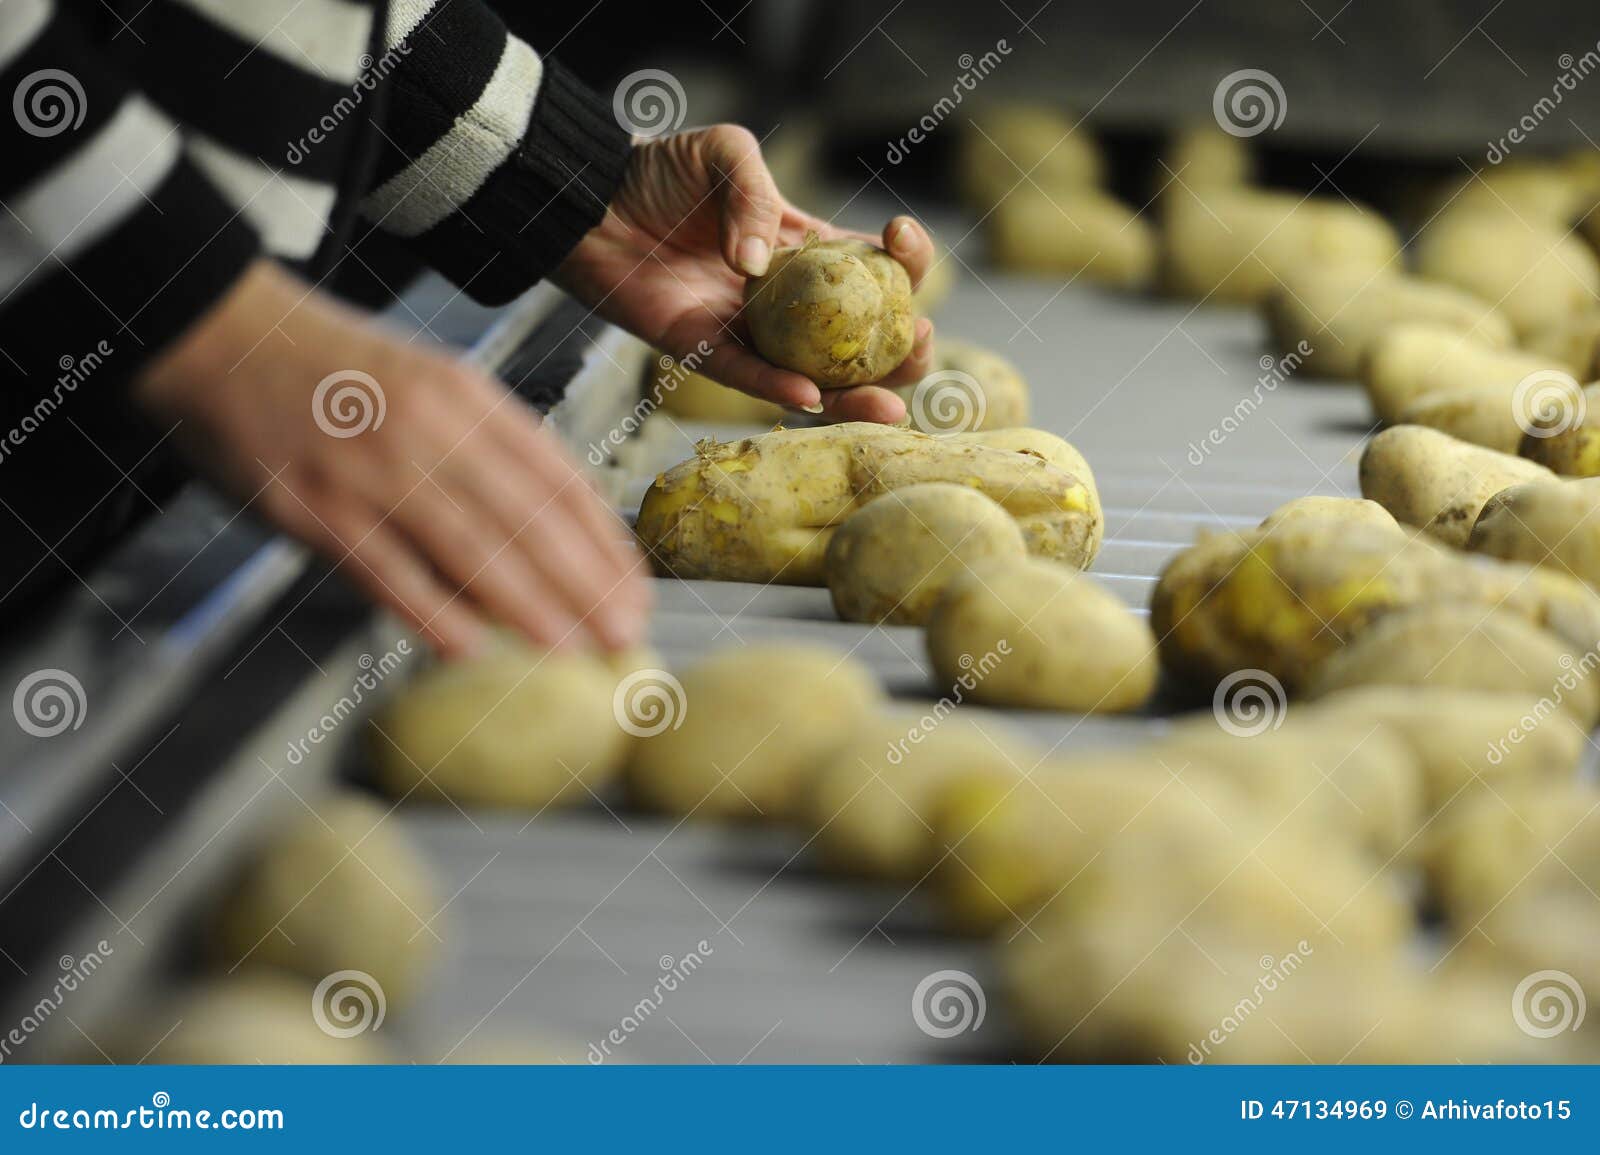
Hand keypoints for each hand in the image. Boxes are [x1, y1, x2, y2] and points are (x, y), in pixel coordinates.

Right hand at [132, 260, 649, 656]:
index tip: (634, 591)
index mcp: (469, 398)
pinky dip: (430, 612)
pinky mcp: (313, 507)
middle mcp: (431, 429)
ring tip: (572, 649)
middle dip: (586, 584)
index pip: (559, 479)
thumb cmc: (339, 373)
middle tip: (623, 635)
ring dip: (528, 606)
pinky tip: (469, 648)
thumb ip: (489, 454)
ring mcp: (371, 469)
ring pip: (469, 547)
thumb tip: (547, 540)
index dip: (604, 543)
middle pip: (527, 518)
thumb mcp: (431, 385)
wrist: (225, 336)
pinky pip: (385, 571)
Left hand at [555, 124, 936, 422]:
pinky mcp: (699, 349)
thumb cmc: (657, 169)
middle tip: (921, 345)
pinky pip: (744, 376)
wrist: (589, 197)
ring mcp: (746, 328)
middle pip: (859, 339)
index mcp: (806, 249)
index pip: (873, 268)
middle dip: (903, 350)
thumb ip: (753, 190)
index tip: (903, 241)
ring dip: (853, 395)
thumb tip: (762, 262)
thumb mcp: (722, 152)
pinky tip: (810, 399)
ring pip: (812, 376)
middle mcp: (786, 300)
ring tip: (891, 406)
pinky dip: (776, 390)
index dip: (904, 261)